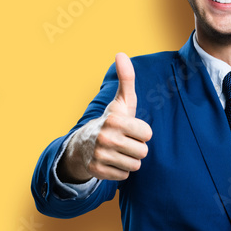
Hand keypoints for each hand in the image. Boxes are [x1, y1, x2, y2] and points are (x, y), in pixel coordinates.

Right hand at [58, 53, 153, 182]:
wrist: (83, 145)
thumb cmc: (111, 122)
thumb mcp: (120, 102)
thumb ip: (126, 79)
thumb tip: (121, 53)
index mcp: (114, 120)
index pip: (148, 134)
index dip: (142, 133)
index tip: (131, 130)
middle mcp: (106, 138)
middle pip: (143, 152)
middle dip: (137, 148)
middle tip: (124, 143)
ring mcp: (100, 155)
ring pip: (135, 166)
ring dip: (130, 161)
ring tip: (119, 152)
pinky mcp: (97, 171)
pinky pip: (124, 176)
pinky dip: (120, 171)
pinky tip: (112, 162)